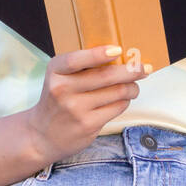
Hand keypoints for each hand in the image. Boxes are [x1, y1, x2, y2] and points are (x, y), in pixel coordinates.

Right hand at [26, 44, 151, 164]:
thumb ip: (81, 66)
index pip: (76, 60)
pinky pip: (117, 107)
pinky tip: (122, 99)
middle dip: (131, 70)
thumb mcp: (59, 78)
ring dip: (132, 87)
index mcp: (55, 72)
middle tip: (143, 67)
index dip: (98, 54)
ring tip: (133, 86)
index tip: (117, 50)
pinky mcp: (88, 124)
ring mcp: (75, 109)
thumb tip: (120, 56)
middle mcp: (63, 90)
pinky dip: (125, 101)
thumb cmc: (57, 100)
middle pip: (106, 76)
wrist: (42, 135)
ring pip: (117, 92)